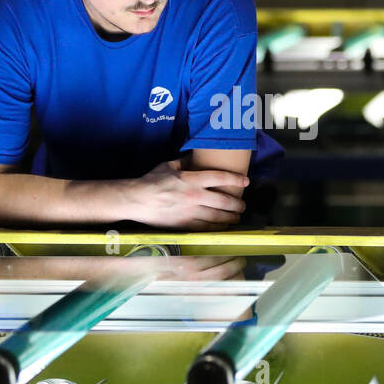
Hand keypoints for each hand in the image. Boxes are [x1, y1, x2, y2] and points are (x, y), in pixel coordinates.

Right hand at [124, 159, 249, 229]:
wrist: (137, 200)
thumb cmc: (152, 181)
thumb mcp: (169, 166)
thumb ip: (185, 161)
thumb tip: (196, 155)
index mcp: (191, 179)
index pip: (220, 178)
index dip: (236, 179)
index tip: (246, 181)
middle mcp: (194, 196)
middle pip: (225, 201)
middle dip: (238, 204)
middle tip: (243, 205)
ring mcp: (190, 212)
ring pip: (218, 217)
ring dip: (232, 217)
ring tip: (237, 217)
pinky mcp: (185, 225)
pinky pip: (207, 228)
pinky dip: (218, 228)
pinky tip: (224, 227)